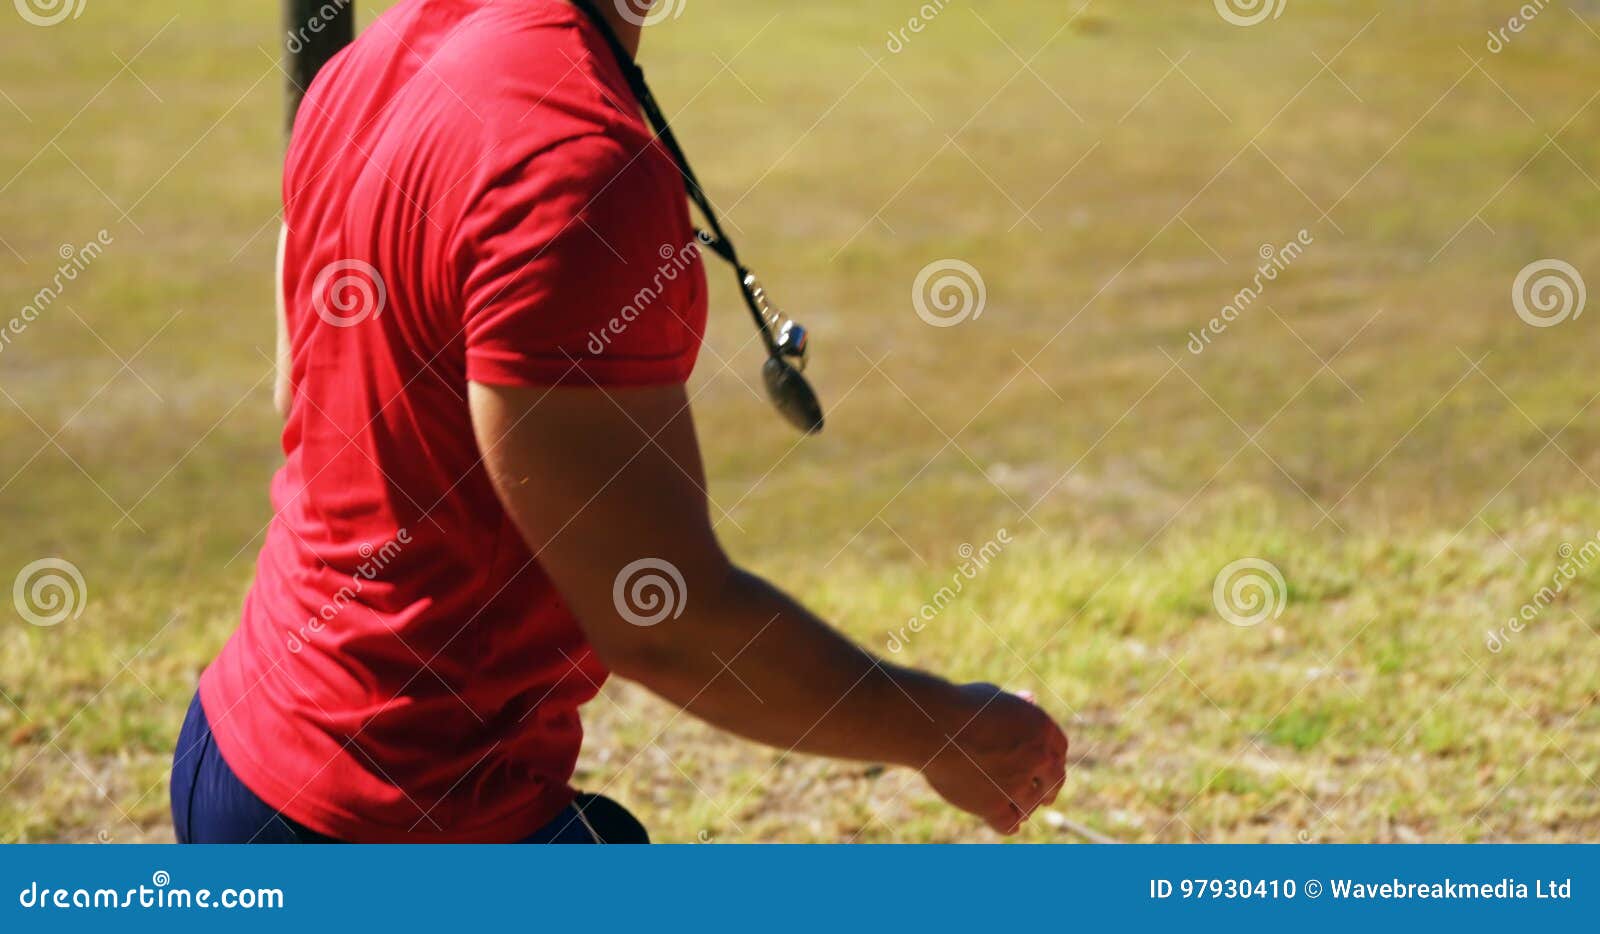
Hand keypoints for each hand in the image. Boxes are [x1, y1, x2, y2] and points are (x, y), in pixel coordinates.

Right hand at [920, 683, 1068, 834]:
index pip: (1059, 751)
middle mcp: (1038, 758)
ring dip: (1026, 806)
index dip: (1052, 761)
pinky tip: (1009, 823)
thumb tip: (1030, 699)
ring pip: (1030, 804)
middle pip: (1053, 780)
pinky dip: (1009, 823)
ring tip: (1019, 809)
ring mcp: (1017, 785)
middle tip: (1044, 796)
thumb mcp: (994, 697)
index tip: (1046, 769)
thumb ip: (1016, 706)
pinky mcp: (994, 806)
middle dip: (1048, 788)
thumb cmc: (959, 705)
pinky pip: (1008, 823)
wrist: (934, 726)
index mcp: (1042, 729)